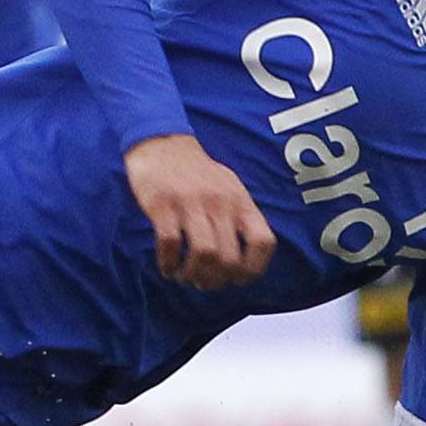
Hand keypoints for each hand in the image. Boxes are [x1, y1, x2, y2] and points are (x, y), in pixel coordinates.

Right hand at [122, 134, 274, 287]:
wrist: (162, 143)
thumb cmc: (197, 172)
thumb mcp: (229, 188)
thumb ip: (239, 218)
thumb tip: (245, 260)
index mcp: (240, 201)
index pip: (263, 242)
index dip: (254, 268)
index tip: (238, 278)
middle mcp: (220, 203)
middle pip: (229, 258)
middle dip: (216, 280)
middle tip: (203, 282)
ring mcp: (191, 204)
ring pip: (203, 254)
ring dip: (193, 274)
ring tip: (184, 275)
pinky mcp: (163, 205)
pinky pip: (170, 244)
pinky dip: (168, 263)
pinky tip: (167, 266)